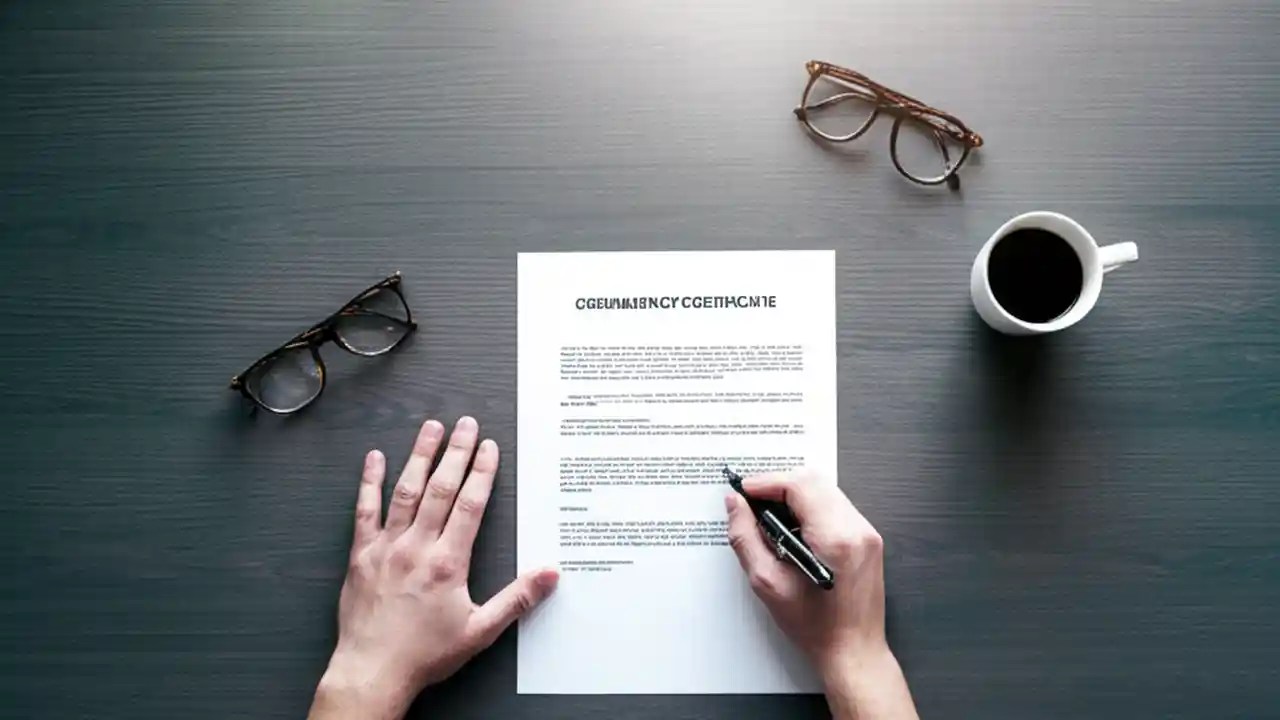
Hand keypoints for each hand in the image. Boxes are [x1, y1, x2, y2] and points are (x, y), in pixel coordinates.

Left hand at [310, 417, 558, 719]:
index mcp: (448, 563)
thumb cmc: (424, 655)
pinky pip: (364, 510)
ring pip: (405, 491)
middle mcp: (416, 548)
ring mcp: (386, 547)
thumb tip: (550, 576)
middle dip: (455, 452)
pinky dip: (369, 482)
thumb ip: (517, 599)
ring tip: (430, 429)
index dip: (481, 472)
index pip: (469, 505)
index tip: (488, 447)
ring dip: (419, 456)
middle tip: (465, 424)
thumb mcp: (481, 631)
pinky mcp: (361, 555)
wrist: (373, 671)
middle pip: (440, 488)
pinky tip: (374, 459)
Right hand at [724, 470, 916, 718]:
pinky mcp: (868, 539)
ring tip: (770, 519)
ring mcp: (867, 533)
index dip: (766, 482)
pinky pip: (835, 507)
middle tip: (753, 503)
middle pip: (813, 480)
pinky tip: (792, 530)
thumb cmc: (816, 627)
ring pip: (825, 490)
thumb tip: (735, 506)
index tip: (744, 491)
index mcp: (835, 538)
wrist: (852, 650)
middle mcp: (857, 529)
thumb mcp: (768, 582)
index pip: (798, 485)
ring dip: (794, 496)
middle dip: (779, 485)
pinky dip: (810, 508)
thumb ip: (746, 538)